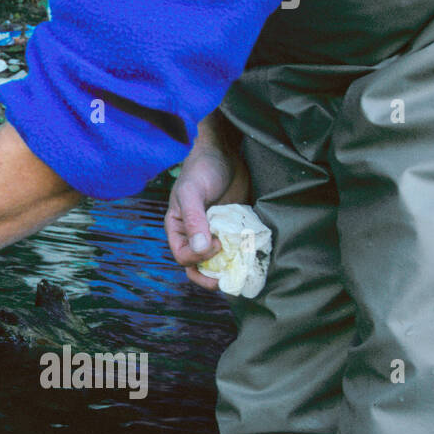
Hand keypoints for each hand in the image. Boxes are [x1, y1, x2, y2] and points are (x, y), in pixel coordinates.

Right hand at [165, 128, 250, 290]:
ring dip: (230, 266)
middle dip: (212, 276)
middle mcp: (195, 235)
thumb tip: (200, 249)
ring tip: (244, 269)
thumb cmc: (202, 169)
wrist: (225, 152)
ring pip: (219, 261)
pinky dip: (245, 254)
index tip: (217, 244)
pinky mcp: (234, 229)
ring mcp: (215, 233)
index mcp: (179, 228)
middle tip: (229, 280)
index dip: (198, 258)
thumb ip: (194, 219)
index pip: (182, 256)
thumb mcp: (192, 192)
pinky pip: (238, 248)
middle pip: (199, 266)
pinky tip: (254, 253)